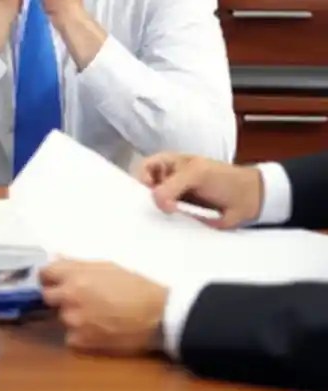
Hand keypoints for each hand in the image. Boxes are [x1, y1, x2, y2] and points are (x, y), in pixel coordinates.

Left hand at [40, 258, 167, 355]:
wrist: (160, 315)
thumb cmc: (137, 287)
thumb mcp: (107, 267)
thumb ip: (78, 264)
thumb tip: (57, 258)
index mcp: (74, 274)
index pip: (44, 274)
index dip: (51, 278)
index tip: (58, 282)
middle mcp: (68, 296)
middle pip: (48, 297)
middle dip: (60, 298)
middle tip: (79, 300)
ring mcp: (73, 320)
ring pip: (61, 318)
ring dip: (74, 317)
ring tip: (97, 317)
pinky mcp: (81, 341)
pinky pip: (71, 338)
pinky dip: (81, 336)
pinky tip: (99, 332)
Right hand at [137, 152, 261, 228]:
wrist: (250, 199)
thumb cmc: (224, 178)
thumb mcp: (195, 174)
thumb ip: (171, 186)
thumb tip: (157, 204)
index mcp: (167, 163)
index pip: (142, 169)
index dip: (140, 181)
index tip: (146, 194)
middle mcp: (167, 180)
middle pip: (145, 189)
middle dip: (145, 199)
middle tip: (153, 210)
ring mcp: (174, 199)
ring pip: (155, 206)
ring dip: (156, 213)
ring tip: (162, 220)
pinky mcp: (182, 215)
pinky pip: (167, 220)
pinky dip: (167, 224)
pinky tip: (170, 227)